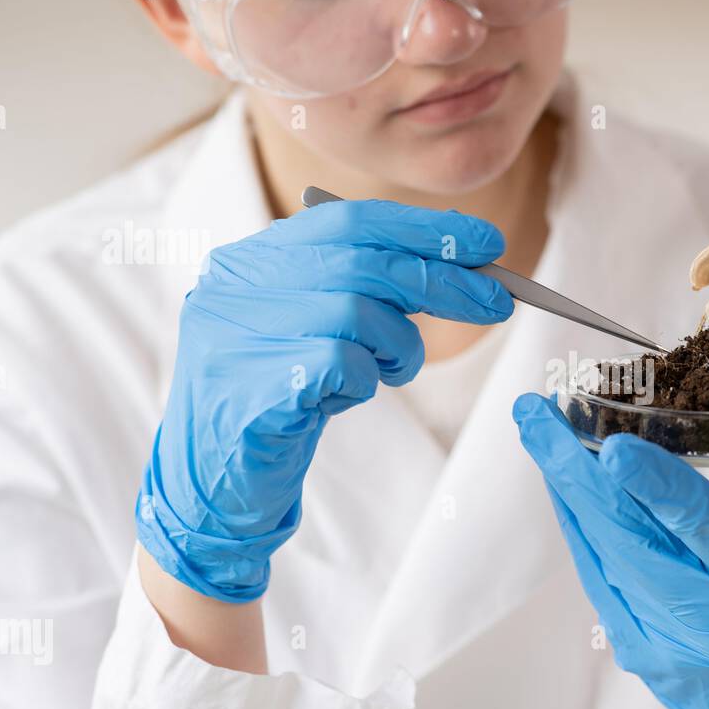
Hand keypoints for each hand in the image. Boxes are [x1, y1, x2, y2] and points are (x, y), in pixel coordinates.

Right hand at [137, 200, 511, 601]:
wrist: (212, 487)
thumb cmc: (280, 400)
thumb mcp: (316, 330)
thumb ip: (365, 287)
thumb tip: (460, 258)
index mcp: (251, 260)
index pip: (349, 221)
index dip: (424, 229)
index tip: (486, 243)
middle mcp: (236, 286)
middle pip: (363, 261)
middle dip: (443, 281)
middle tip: (496, 303)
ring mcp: (236, 335)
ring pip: (358, 311)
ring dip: (398, 347)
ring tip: (387, 371)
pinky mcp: (251, 388)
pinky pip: (342, 364)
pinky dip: (363, 382)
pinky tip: (341, 398)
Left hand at [513, 358, 708, 708]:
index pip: (708, 529)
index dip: (659, 488)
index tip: (612, 446)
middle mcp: (708, 620)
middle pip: (628, 534)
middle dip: (573, 468)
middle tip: (534, 409)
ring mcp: (664, 642)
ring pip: (602, 551)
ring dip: (566, 488)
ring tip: (538, 429)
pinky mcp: (637, 652)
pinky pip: (599, 577)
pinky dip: (580, 525)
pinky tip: (561, 483)